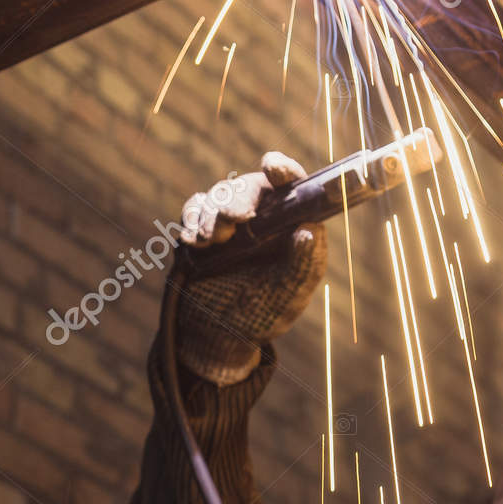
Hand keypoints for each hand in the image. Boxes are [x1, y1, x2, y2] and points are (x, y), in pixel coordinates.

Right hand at [174, 152, 325, 385]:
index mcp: (289, 227)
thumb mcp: (288, 296)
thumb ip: (303, 266)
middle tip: (231, 223)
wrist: (215, 337)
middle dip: (237, 199)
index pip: (291, 186)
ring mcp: (229, 222)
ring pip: (219, 194)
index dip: (283, 169)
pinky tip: (194, 243)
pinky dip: (191, 220)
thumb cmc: (260, 317)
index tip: (271, 166)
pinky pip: (193, 207)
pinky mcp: (201, 229)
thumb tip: (311, 230)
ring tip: (210, 244)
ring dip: (212, 215)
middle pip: (250, 186)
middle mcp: (262, 219)